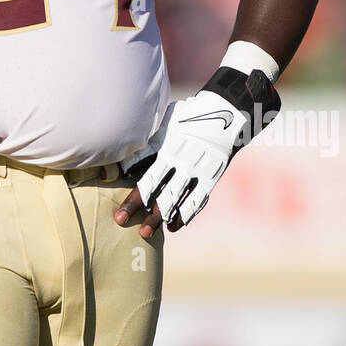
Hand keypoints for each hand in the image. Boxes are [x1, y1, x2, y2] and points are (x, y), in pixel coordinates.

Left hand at [116, 67, 277, 239]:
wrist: (225, 112)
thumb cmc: (186, 116)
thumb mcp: (163, 125)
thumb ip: (145, 146)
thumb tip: (123, 166)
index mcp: (170, 149)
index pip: (148, 180)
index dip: (133, 200)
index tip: (120, 214)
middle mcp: (185, 163)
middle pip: (162, 195)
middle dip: (144, 213)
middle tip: (128, 226)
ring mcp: (200, 172)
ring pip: (179, 200)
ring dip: (162, 218)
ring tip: (147, 233)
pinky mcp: (212, 177)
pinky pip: (198, 201)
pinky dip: (185, 215)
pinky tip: (173, 226)